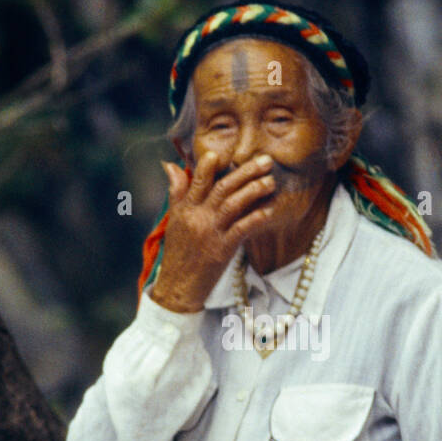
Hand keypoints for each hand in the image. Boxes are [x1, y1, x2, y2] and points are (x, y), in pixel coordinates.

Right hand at [149, 152, 280, 312]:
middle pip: (223, 188)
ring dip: (254, 191)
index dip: (208, 165)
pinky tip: (268, 210)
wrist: (178, 287)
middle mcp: (198, 217)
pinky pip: (240, 230)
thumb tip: (171, 165)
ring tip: (271, 181)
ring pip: (233, 205)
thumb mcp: (174, 220)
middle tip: (266, 160)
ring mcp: (210, 233)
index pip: (198, 181)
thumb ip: (176, 191)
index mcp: (186, 209)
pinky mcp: (222, 250)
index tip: (223, 152)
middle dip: (246, 172)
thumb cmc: (178, 253)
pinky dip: (255, 219)